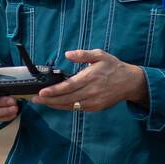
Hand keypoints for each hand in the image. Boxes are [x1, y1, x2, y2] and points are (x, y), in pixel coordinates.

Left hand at [28, 49, 146, 111]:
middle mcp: (92, 91)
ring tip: (42, 102)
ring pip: (71, 106)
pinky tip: (56, 104)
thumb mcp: (100, 55)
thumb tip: (67, 54)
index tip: (42, 92)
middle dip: (49, 100)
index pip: (69, 86)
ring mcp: (94, 101)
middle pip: (67, 98)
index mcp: (91, 77)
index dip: (54, 91)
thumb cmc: (113, 67)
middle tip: (35, 99)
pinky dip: (65, 107)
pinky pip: (77, 109)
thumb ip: (83, 54)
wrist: (130, 82)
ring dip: (55, 105)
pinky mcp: (96, 107)